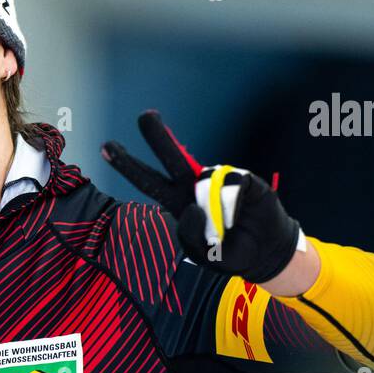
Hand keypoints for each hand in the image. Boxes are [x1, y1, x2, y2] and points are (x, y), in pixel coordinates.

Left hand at [102, 110, 303, 283]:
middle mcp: (195, 187)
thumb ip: (193, 238)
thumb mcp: (207, 257)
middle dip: (158, 137)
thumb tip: (193, 208)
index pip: (149, 181)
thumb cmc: (231, 251)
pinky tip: (240, 215)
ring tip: (228, 228)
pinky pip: (235, 186)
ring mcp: (220, 180)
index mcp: (179, 203)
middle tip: (145, 116)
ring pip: (209, 177)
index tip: (105, 146)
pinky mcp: (244, 180)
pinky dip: (235, 204)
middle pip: (173, 159)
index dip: (128, 165)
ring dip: (215, 206)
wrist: (268, 250)